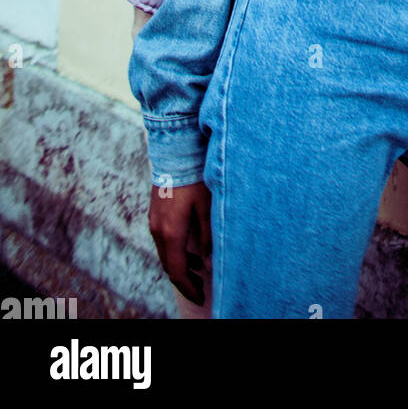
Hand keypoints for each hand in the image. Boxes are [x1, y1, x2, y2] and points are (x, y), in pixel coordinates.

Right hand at [148, 180, 211, 304]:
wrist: (176, 154)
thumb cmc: (195, 179)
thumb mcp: (207, 208)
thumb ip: (207, 236)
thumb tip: (206, 260)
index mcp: (172, 232)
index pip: (177, 271)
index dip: (188, 288)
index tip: (201, 296)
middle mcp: (158, 230)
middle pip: (168, 266)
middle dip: (183, 281)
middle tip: (200, 289)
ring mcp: (154, 222)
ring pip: (165, 254)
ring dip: (179, 266)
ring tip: (198, 271)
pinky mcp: (155, 215)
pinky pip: (163, 242)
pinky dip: (175, 252)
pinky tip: (190, 251)